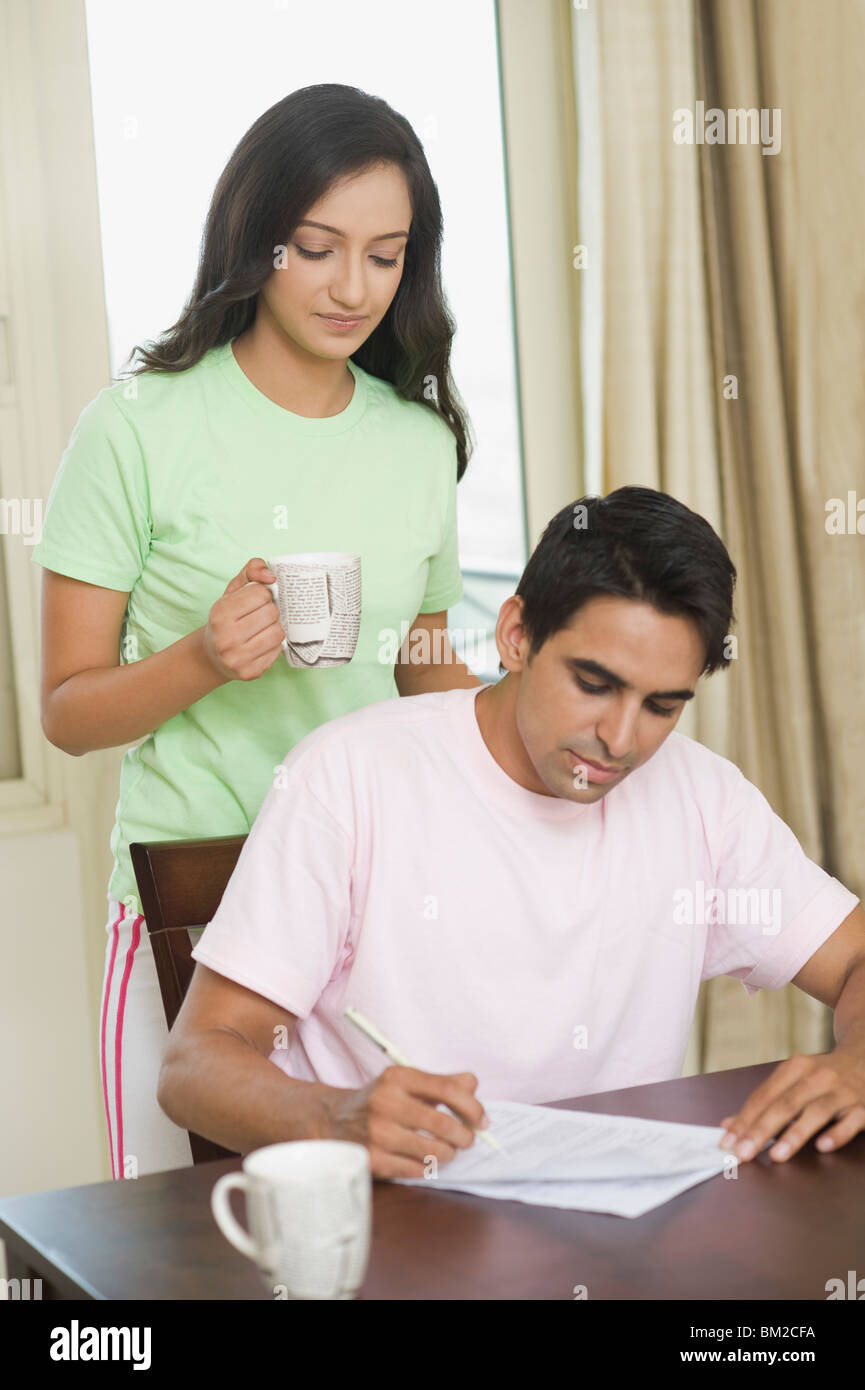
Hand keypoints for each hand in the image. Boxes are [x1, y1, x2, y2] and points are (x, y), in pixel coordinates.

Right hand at [202, 558, 284, 681]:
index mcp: (220, 613)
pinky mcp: (250, 673)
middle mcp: (226, 638)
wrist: (212, 656)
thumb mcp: (234, 590)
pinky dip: (273, 645)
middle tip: (261, 615)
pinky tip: (261, 643)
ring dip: (274, 628)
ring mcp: (237, 658)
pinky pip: (277, 652)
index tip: (256, 600)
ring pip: (278, 633)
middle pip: (272, 613)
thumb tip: (271, 576)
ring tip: (263, 628)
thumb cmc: (227, 618)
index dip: (263, 595)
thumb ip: (252, 570)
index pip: (261, 594)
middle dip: (270, 611)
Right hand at [318, 1066, 488, 1178]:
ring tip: (447, 1151)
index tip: (483, 1120)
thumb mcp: (406, 1082)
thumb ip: (442, 1082)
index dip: (472, 1107)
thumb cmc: (380, 1100)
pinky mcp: (372, 1159)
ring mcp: (378, 1133)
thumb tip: (473, 1084)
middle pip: (443, 1124)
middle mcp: (386, 1103)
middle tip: (467, 1140)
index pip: (447, 1089)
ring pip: (432, 1152)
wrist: (333, 1120)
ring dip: (448, 1154)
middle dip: (464, 1136)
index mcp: (398, 1077)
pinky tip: (424, 1160)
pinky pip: (415, 1170)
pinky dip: (427, 1168)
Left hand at [718, 1049, 864, 1161]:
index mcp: (796, 1067)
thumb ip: (764, 1102)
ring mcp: (842, 1091)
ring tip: (776, 1156)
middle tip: (743, 1153)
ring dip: (795, 1134)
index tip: (728, 1142)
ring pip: (816, 1112)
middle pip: (785, 1104)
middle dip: (761, 1130)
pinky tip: (822, 1147)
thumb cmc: (823, 1076)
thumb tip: (729, 1125)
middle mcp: (817, 1076)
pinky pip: (851, 1121)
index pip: (764, 1095)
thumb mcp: (793, 1079)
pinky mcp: (863, 1106)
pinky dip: (836, 1134)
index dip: (744, 1119)